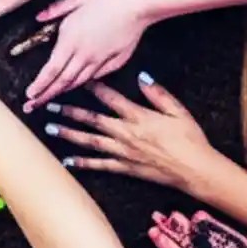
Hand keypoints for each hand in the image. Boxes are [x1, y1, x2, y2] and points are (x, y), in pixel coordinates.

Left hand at [23, 0, 156, 111]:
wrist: (140, 4)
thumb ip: (56, 9)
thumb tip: (39, 17)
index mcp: (71, 40)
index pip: (51, 69)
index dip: (39, 84)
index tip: (29, 94)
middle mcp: (85, 55)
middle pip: (63, 81)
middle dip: (45, 95)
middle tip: (32, 106)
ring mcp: (101, 60)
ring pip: (78, 81)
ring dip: (62, 91)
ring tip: (49, 99)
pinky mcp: (116, 61)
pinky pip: (96, 77)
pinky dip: (83, 83)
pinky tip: (75, 86)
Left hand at [48, 77, 220, 190]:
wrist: (196, 170)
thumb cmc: (190, 139)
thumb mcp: (178, 111)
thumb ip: (158, 94)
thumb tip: (142, 76)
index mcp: (138, 117)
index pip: (110, 98)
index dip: (93, 87)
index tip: (77, 79)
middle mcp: (126, 133)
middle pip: (92, 120)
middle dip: (69, 111)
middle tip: (50, 105)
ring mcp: (123, 152)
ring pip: (90, 141)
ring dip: (68, 134)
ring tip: (50, 128)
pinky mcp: (125, 168)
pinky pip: (100, 165)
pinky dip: (82, 163)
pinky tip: (67, 161)